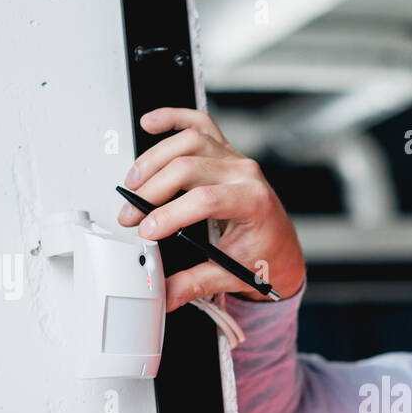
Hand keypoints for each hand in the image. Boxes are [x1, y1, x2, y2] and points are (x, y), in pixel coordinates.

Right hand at [117, 107, 306, 311]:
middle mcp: (245, 174)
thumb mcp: (232, 274)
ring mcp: (234, 158)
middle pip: (189, 167)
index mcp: (254, 202)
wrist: (280, 245)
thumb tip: (165, 293)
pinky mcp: (224, 151)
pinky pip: (199, 124)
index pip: (205, 200)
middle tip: (131, 216)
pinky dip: (174, 118)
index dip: (171, 214)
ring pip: (189, 141)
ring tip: (133, 183)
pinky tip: (152, 122)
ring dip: (154, 160)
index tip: (147, 231)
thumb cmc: (263, 255)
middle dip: (152, 192)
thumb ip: (196, 284)